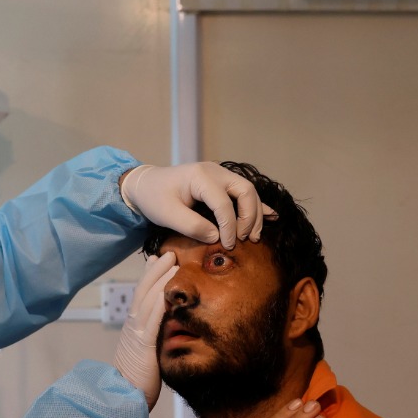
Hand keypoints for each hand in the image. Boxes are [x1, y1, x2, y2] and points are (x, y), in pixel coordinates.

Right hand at [112, 252, 177, 409]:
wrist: (124, 398)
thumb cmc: (138, 381)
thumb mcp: (148, 354)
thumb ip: (154, 339)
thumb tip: (166, 328)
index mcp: (134, 328)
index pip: (142, 297)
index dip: (149, 277)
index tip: (157, 261)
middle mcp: (132, 326)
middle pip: (143, 291)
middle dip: (155, 270)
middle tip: (166, 252)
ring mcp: (135, 333)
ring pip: (146, 299)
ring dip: (159, 279)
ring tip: (171, 261)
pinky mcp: (142, 344)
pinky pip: (151, 319)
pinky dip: (159, 302)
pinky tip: (168, 290)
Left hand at [120, 163, 275, 249]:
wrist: (145, 184)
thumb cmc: (154, 198)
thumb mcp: (167, 215)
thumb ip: (192, 226)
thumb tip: (216, 237)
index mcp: (201, 177)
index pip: (224, 204)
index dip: (229, 227)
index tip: (228, 245)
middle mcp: (215, 172)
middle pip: (245, 191)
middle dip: (249, 217)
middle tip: (244, 239)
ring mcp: (220, 175)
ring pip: (248, 192)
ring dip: (254, 214)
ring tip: (254, 237)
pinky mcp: (221, 183)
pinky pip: (244, 193)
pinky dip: (257, 205)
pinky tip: (272, 216)